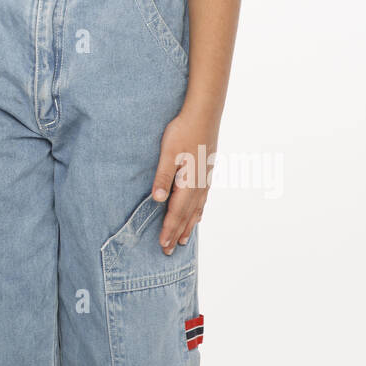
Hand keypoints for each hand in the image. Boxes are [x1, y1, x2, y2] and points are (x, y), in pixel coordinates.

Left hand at [150, 104, 219, 253]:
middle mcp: (200, 185)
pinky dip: (199, 211)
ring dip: (189, 225)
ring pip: (197, 209)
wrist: (204, 114)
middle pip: (187, 215)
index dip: (169, 230)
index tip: (163, 245)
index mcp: (189, 182)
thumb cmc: (183, 131)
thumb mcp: (168, 153)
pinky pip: (203, 199)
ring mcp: (206, 179)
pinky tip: (198, 214)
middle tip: (169, 251)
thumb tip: (158, 200)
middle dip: (177, 233)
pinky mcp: (207, 172)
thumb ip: (162, 177)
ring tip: (184, 241)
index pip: (177, 212)